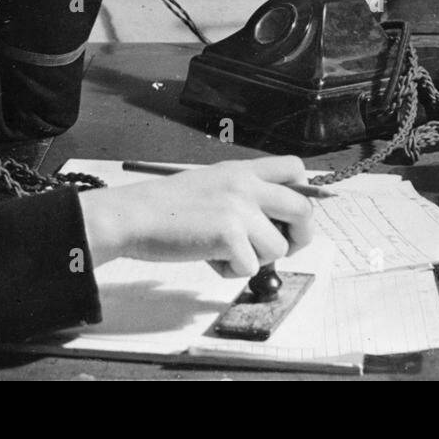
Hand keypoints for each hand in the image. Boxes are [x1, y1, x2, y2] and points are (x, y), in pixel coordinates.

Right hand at [78, 156, 315, 275]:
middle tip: (281, 247)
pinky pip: (251, 267)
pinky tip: (209, 258)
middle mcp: (246, 185)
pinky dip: (231, 271)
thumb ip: (244, 192)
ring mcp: (239, 209)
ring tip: (224, 251)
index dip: (304, 193)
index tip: (293, 215)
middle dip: (300, 236)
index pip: (295, 168)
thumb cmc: (167, 206)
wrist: (135, 216)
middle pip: (303, 209)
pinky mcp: (229, 235)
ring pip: (279, 247)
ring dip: (256, 258)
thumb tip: (277, 220)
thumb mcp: (212, 182)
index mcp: (242, 170)